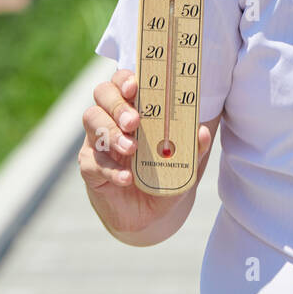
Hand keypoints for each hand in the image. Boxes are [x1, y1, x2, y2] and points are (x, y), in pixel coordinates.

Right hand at [78, 68, 211, 233]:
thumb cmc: (164, 178)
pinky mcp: (90, 167)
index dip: (125, 78)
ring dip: (112, 132)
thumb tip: (202, 132)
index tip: (136, 86)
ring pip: (92, 120)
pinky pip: (93, 161)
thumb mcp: (184, 164)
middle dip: (118, 104)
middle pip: (103, 93)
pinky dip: (111, 168)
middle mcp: (113, 119)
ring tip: (132, 149)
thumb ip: (194, 148)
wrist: (148, 215)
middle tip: (134, 122)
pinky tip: (127, 178)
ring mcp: (98, 141)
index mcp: (135, 109)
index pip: (123, 82)